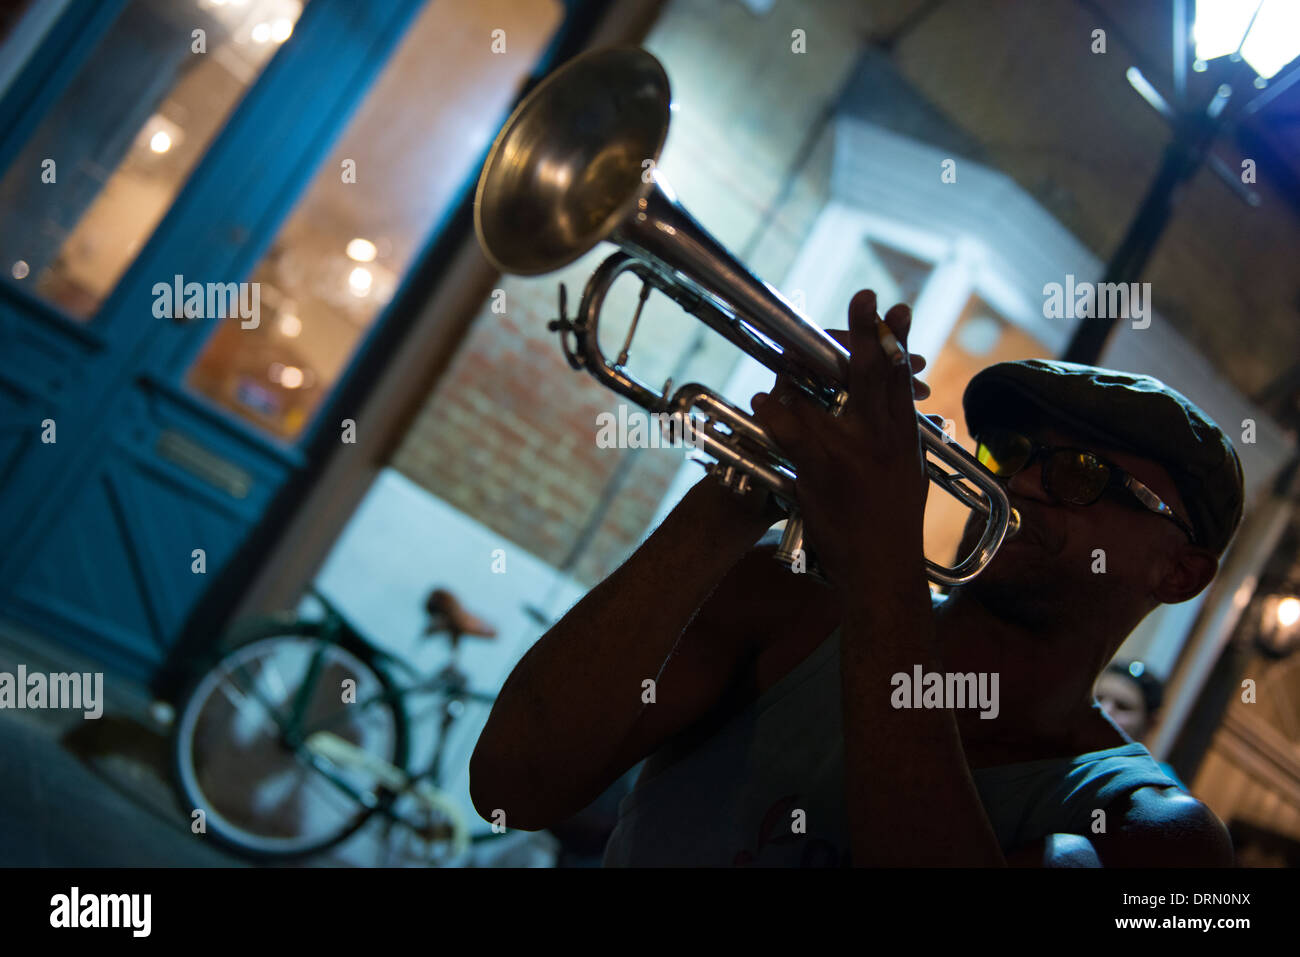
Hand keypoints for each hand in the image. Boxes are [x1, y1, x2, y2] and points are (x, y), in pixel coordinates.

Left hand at [750, 290, 928, 589]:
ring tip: (788, 353)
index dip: (894, 337)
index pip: (901, 377)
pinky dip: (776, 415)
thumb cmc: (892, 528)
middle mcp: (885, 441)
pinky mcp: (824, 475)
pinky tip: (763, 401)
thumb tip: (893, 406)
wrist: (883, 574)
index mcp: (904, 438)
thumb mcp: (906, 474)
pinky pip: (795, 436)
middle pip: (876, 373)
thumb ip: (895, 436)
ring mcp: (854, 456)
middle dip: (868, 332)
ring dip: (807, 372)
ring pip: (833, 397)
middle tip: (864, 296)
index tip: (887, 306)